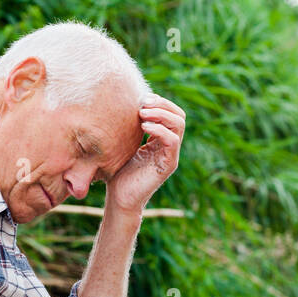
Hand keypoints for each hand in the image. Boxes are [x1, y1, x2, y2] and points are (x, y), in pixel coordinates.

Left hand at [107, 95, 185, 214]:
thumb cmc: (118, 170)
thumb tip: (123, 101)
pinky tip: (143, 127)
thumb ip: (130, 125)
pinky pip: (172, 141)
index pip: (173, 113)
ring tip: (142, 114)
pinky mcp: (168, 165)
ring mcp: (170, 155)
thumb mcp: (124, 142)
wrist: (120, 196)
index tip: (142, 99)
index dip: (161, 102)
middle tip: (143, 104)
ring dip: (161, 114)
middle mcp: (169, 146)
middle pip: (180, 116)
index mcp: (161, 139)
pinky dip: (160, 130)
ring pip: (179, 125)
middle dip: (163, 105)